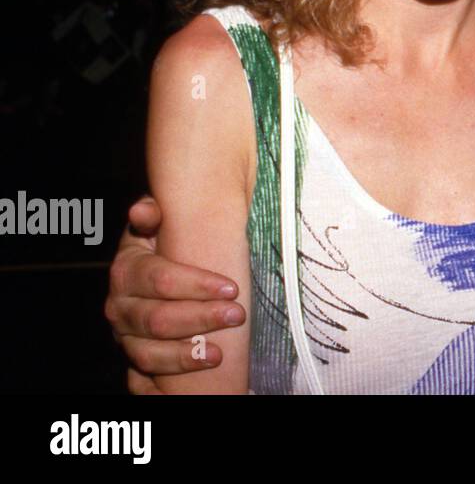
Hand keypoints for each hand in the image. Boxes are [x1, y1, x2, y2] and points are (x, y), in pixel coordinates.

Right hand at [105, 195, 246, 391]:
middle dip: (201, 318)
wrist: (150, 270)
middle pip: (157, 319)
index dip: (197, 285)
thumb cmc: (164, 243)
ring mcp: (124, 336)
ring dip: (184, 357)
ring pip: (148, 353)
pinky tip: (193, 377)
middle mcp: (119, 306)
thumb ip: (154, 213)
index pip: (161, 279)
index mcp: (127, 269)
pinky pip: (142, 377)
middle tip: (237, 315)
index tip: (232, 287)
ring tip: (218, 354)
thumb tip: (143, 210)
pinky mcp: (131, 359)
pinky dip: (164, 382)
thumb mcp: (159, 224)